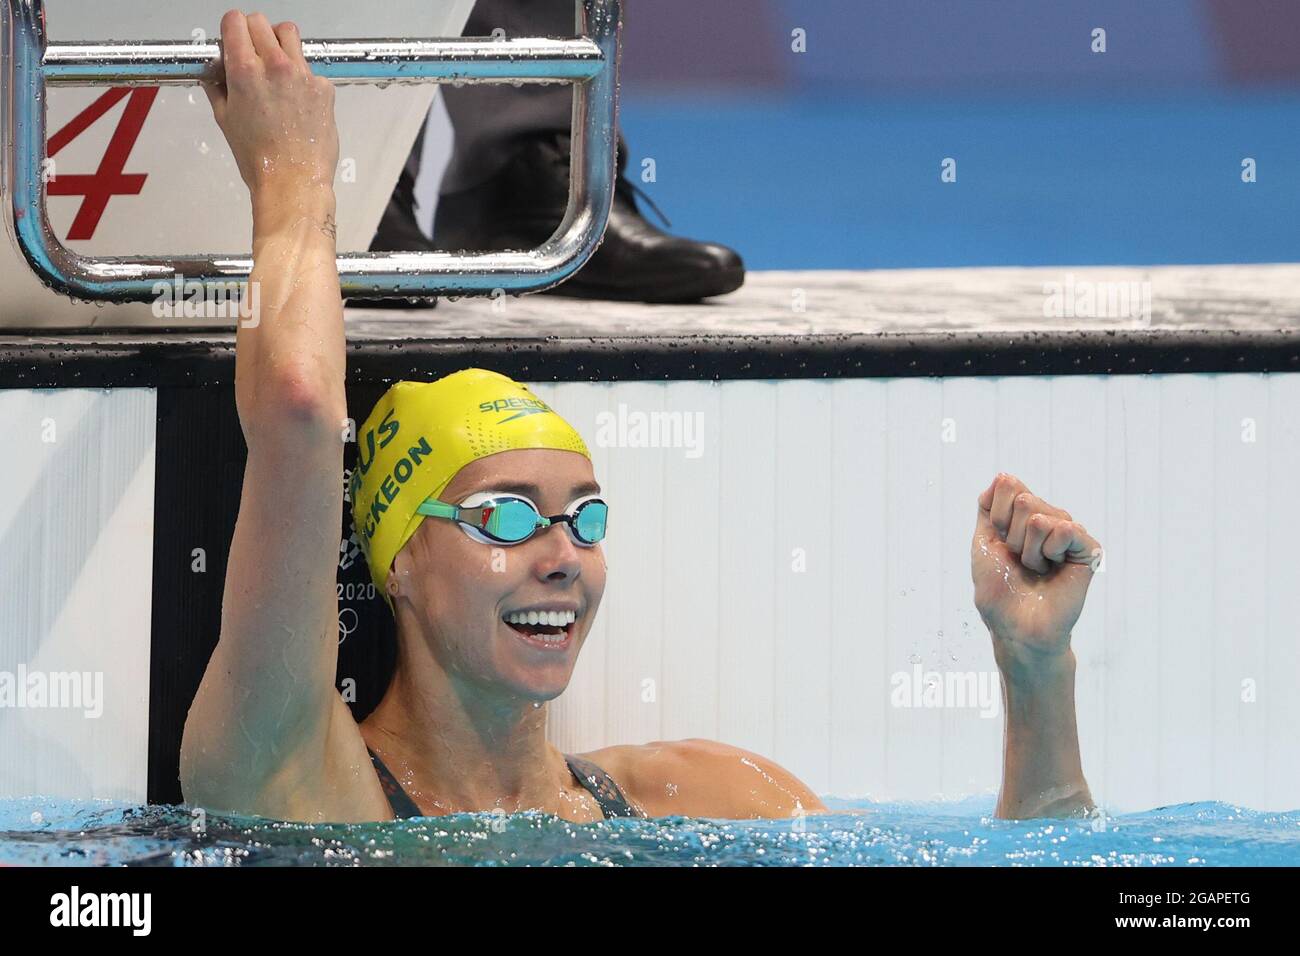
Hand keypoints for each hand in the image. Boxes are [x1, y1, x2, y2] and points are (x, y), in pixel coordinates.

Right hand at [203, 11, 338, 205]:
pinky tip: (297, 99)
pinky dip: (302, 76)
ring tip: (276, 67)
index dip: (232, 29)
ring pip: (290, 35)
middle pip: (261, 22)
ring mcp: (303, 75)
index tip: (233, 39)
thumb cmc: (258, 158)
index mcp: (245, 70)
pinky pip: (310, 67)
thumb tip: (215, 73)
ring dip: (279, 43)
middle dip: (253, 33)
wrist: (293, 181)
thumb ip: (218, 87)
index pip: (235, 21)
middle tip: (252, 53)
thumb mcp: (225, 119)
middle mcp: (276, 66)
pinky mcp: (324, 88)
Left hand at [970, 473, 1100, 675]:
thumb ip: (989, 507)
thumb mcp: (984, 541)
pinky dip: (1050, 551)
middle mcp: (1048, 520)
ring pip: (1041, 517)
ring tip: (1035, 569)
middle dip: (1011, 535)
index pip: (1008, 486)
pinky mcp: (1087, 548)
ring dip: (1028, 549)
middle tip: (1019, 561)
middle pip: (1023, 499)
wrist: (1016, 625)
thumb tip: (1003, 477)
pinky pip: (1066, 529)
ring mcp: (1068, 533)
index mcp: (1023, 517)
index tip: (999, 544)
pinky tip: (1053, 568)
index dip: (996, 518)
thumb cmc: (999, 589)